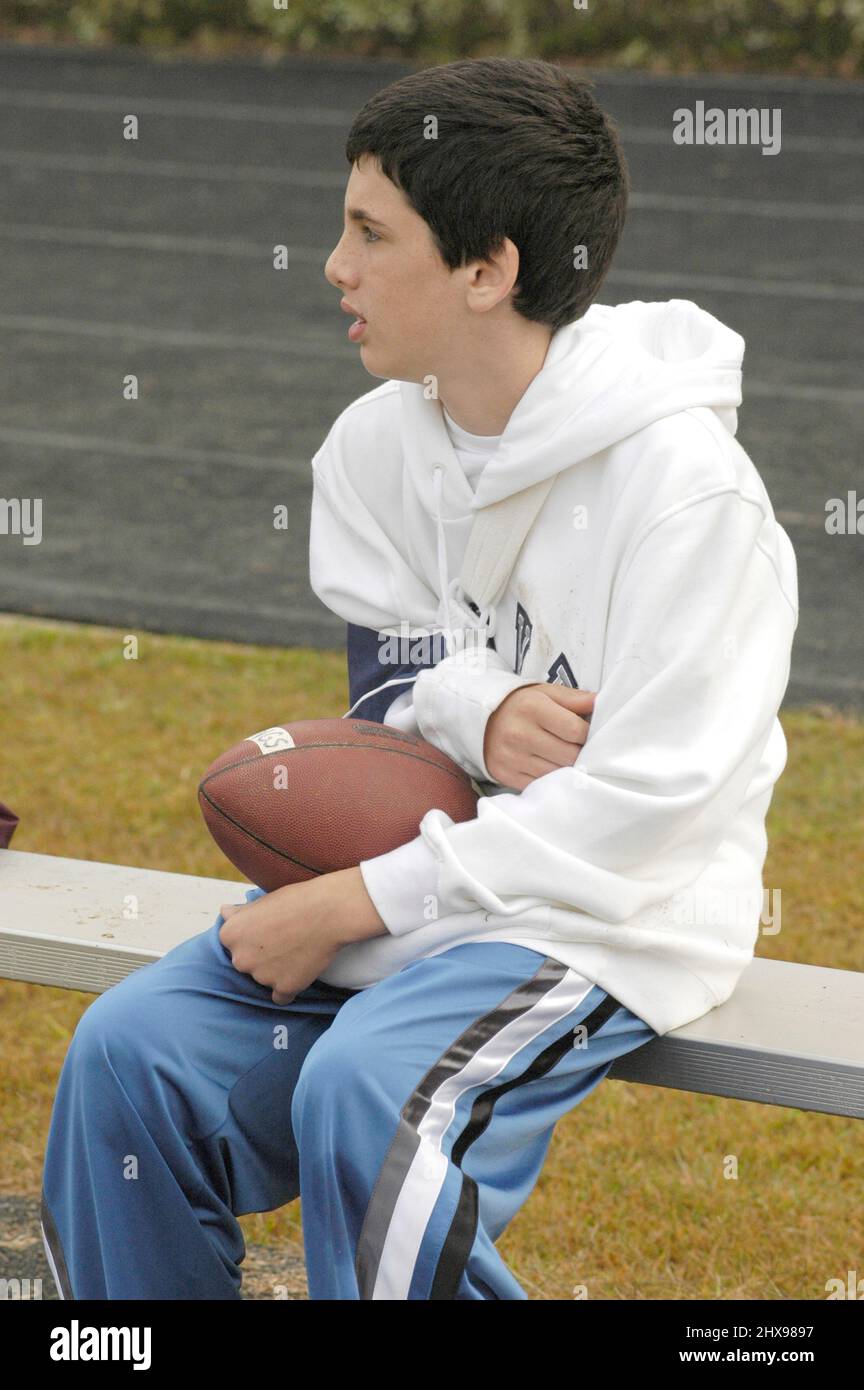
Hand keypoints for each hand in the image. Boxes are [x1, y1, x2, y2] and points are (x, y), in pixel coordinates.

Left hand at [218, 866, 386, 1003]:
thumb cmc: (295, 900)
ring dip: (277, 971)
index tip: (271, 930)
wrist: (328, 911)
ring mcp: (261, 976)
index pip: (234, 945)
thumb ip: (239, 912)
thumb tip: (224, 911)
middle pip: (247, 965)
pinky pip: (281, 997)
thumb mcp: (261, 901)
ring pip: (265, 980)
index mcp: (230, 935)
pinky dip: (289, 988)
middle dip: (262, 957)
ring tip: (298, 950)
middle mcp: (240, 959)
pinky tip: (300, 971)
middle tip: (285, 940)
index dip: (253, 938)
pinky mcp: (283, 988)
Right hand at [483, 683, 595, 790]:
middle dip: (581, 754)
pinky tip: (551, 767)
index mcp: (532, 707)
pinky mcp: (506, 775)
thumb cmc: (521, 705)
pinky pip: (540, 784)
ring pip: (557, 773)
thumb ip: (576, 699)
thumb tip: (603, 703)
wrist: (479, 719)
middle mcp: (519, 733)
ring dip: (567, 769)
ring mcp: (511, 757)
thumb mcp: (545, 692)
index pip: (576, 731)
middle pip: (569, 755)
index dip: (589, 735)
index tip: (588, 734)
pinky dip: (550, 779)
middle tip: (580, 749)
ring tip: (566, 758)